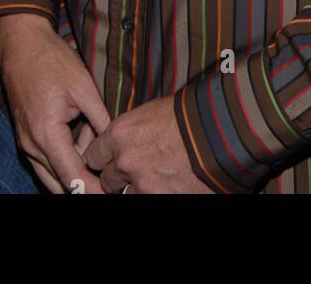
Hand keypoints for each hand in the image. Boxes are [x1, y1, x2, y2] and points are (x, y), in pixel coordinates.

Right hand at [0, 12, 110, 193]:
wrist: (21, 43)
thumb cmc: (52, 61)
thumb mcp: (84, 87)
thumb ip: (99, 120)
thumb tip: (113, 144)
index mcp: (47, 134)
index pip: (73, 178)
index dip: (94, 190)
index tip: (112, 193)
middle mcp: (32, 145)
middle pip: (60, 184)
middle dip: (85, 183)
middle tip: (110, 177)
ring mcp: (25, 143)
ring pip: (52, 174)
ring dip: (75, 167)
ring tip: (94, 134)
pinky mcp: (25, 137)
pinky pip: (46, 159)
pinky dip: (65, 156)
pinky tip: (81, 131)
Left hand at [85, 95, 214, 193]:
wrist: (217, 130)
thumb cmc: (187, 114)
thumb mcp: (150, 113)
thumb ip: (130, 131)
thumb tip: (123, 142)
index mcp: (120, 134)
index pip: (93, 155)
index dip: (101, 158)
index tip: (105, 161)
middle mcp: (125, 161)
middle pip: (106, 178)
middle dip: (115, 175)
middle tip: (130, 170)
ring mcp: (141, 182)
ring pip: (124, 193)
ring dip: (134, 187)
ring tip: (152, 176)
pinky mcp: (158, 196)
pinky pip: (145, 197)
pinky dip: (153, 192)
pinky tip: (164, 182)